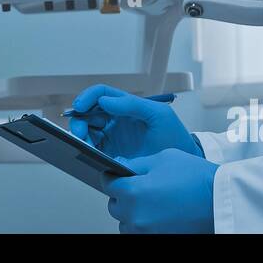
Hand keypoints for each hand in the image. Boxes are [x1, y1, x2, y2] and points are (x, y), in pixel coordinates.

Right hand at [68, 84, 199, 159]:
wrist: (182, 168)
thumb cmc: (175, 138)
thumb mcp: (159, 115)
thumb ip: (133, 104)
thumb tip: (104, 101)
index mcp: (126, 106)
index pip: (101, 94)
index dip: (87, 97)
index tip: (80, 107)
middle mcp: (116, 119)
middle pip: (88, 112)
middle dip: (79, 119)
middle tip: (80, 132)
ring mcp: (113, 137)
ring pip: (87, 130)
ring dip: (81, 135)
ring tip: (86, 145)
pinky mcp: (111, 154)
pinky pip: (92, 148)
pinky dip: (86, 149)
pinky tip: (89, 153)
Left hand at [102, 148, 218, 232]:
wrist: (221, 199)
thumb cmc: (196, 178)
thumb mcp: (163, 158)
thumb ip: (136, 163)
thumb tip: (120, 165)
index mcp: (132, 192)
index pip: (108, 184)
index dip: (112, 177)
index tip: (116, 176)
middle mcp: (135, 215)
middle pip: (115, 206)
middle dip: (123, 196)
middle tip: (140, 187)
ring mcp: (146, 231)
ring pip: (126, 223)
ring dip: (132, 213)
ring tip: (152, 202)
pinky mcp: (157, 239)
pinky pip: (140, 233)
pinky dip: (145, 225)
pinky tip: (158, 214)